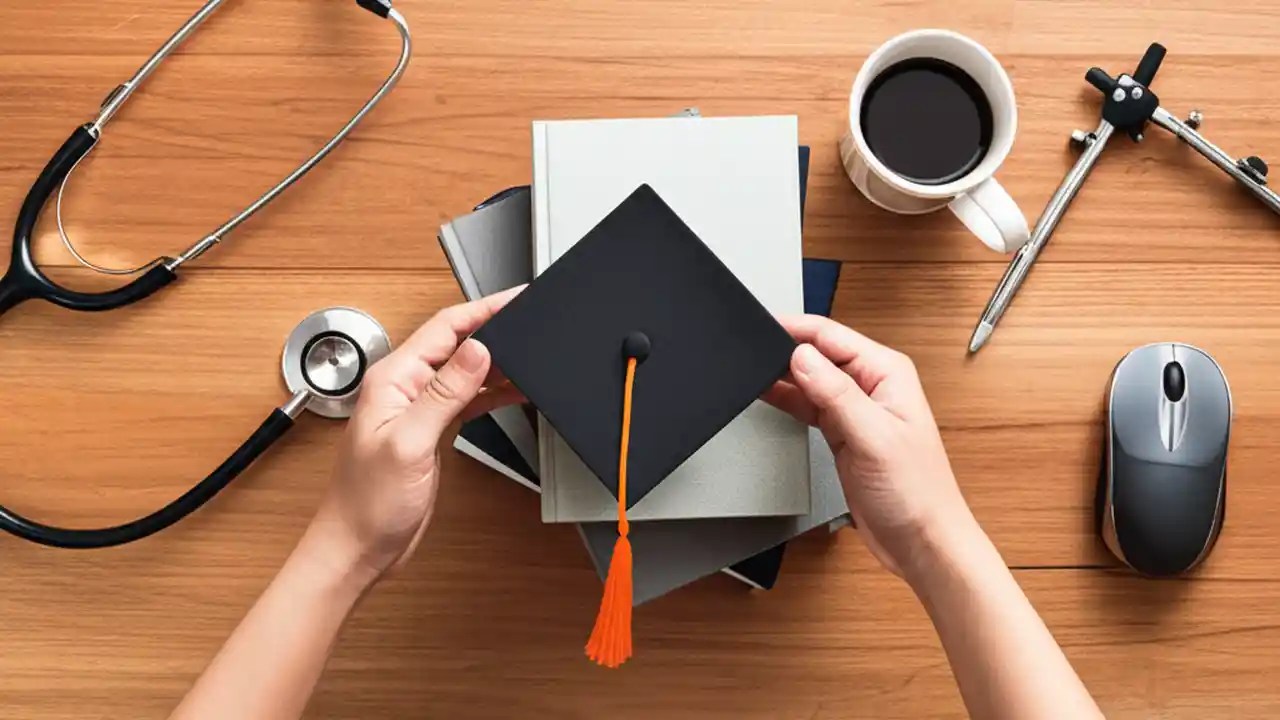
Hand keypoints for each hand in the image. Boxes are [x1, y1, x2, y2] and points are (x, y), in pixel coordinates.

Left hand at [305, 289, 524, 584]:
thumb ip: (445, 393)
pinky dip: (491, 392)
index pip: (445, 328)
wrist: (357, 548)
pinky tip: (513, 390)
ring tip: (533, 355)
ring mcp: (416, 409)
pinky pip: (465, 398)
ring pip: (464, 370)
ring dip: (497, 362)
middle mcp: (403, 388)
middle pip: (456, 343)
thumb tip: (477, 351)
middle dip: (495, 329)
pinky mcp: (428, 430)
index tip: (516, 298)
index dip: (483, 309)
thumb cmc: (367, 504)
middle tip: (533, 322)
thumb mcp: (409, 443)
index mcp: (393, 380)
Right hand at [763, 315, 976, 579]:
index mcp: (887, 373)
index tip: (761, 326)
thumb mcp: (873, 437)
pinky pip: (808, 405)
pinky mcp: (843, 433)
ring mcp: (856, 409)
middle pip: (818, 353)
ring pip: (810, 378)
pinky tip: (767, 394)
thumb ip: (835, 393)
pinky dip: (787, 399)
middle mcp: (872, 385)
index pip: (830, 335)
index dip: (794, 328)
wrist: (921, 542)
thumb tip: (802, 357)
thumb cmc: (916, 493)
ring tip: (750, 371)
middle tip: (749, 352)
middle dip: (784, 349)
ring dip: (783, 375)